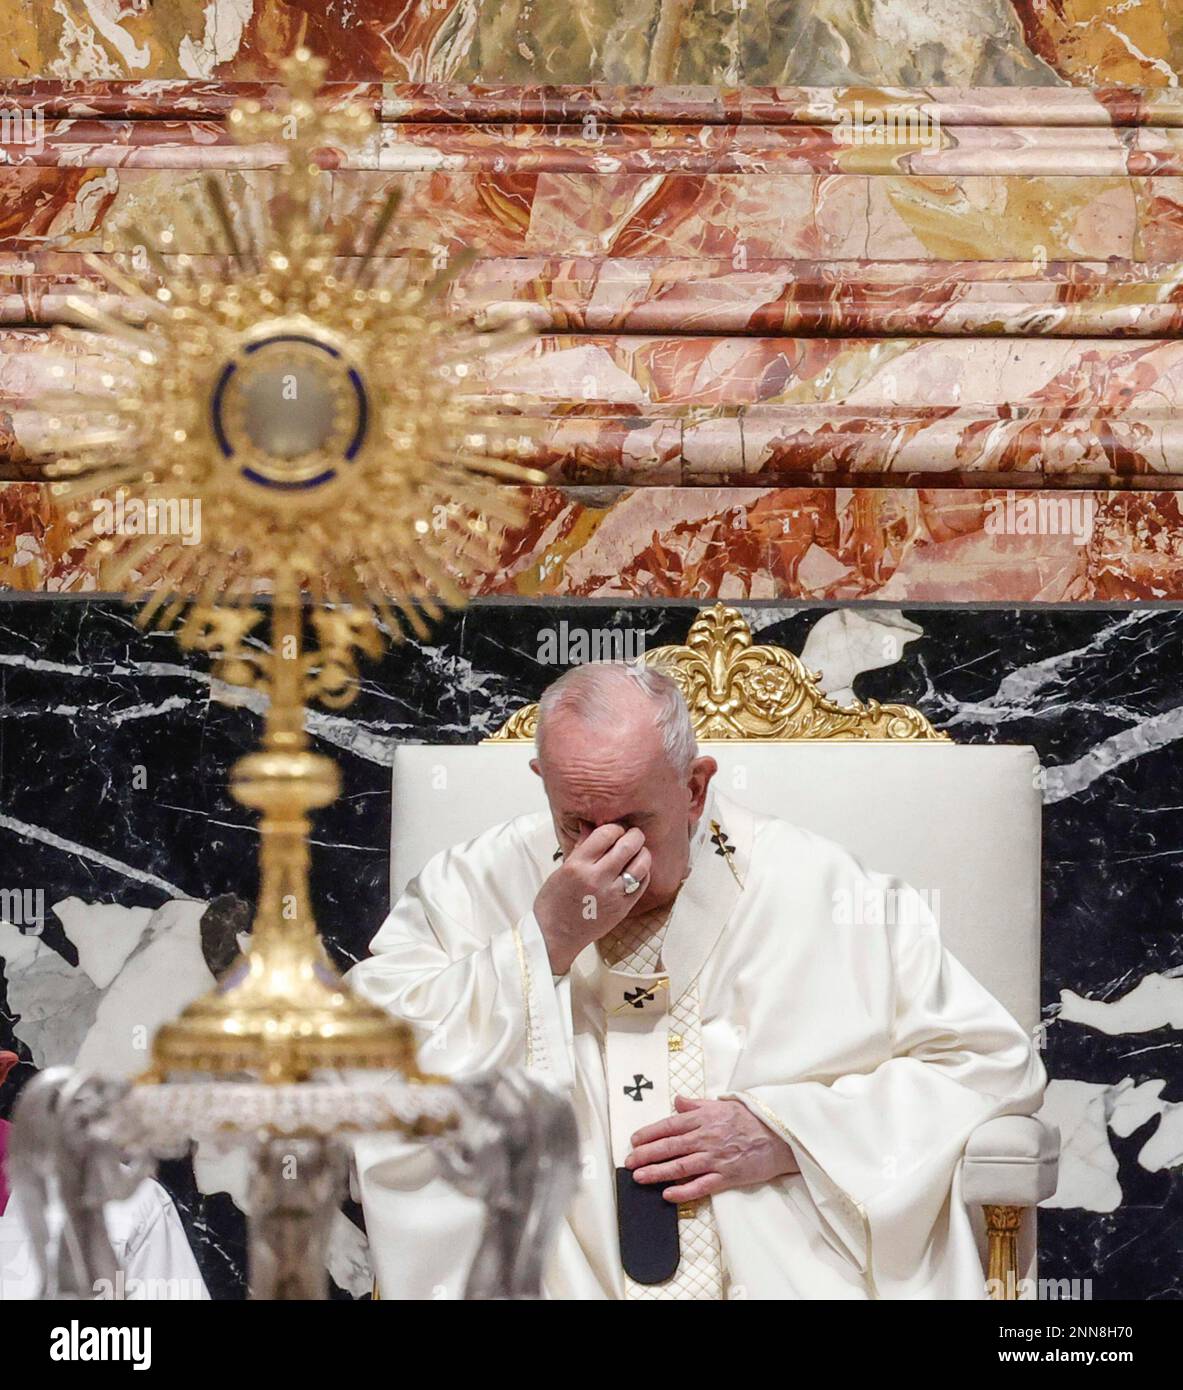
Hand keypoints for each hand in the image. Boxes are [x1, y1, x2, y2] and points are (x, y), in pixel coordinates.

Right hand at [534, 823, 650, 973]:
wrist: (554, 936)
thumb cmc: (554, 902)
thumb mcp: (562, 869)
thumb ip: (581, 846)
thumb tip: (591, 825)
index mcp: (578, 866)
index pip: (606, 834)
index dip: (615, 827)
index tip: (615, 830)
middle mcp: (597, 879)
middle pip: (627, 846)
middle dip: (634, 835)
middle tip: (634, 834)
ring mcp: (612, 895)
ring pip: (641, 865)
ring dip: (643, 853)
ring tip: (639, 851)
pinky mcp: (622, 909)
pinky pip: (642, 884)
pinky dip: (644, 872)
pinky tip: (638, 869)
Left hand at [626, 1095, 799, 1201]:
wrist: (779, 1135)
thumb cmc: (751, 1118)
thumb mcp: (722, 1104)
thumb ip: (697, 1105)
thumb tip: (677, 1102)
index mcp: (704, 1118)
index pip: (670, 1125)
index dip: (649, 1133)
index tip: (634, 1140)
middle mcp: (706, 1138)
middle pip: (670, 1146)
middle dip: (646, 1154)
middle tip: (629, 1162)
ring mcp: (715, 1158)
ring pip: (681, 1166)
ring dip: (658, 1173)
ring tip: (640, 1178)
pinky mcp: (726, 1176)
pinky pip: (701, 1185)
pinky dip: (683, 1191)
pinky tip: (668, 1194)